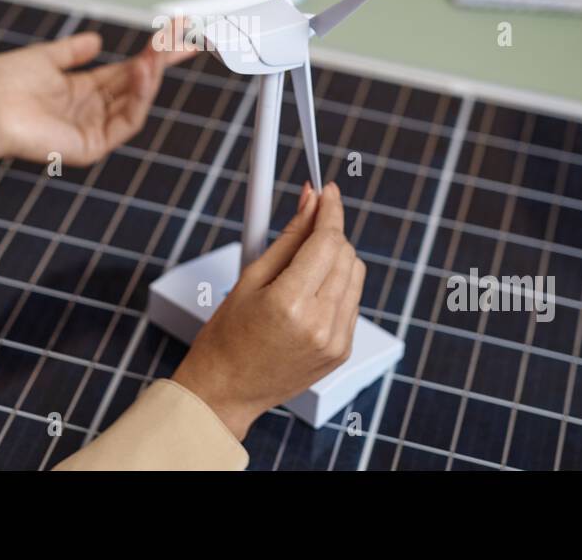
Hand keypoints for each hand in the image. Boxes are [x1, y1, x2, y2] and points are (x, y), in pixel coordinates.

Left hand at [0, 27, 193, 171]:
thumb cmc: (4, 84)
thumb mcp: (45, 57)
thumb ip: (73, 51)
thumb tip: (97, 40)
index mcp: (80, 90)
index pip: (124, 71)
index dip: (149, 54)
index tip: (173, 34)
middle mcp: (90, 110)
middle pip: (136, 85)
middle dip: (160, 63)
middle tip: (184, 41)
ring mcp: (93, 129)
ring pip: (135, 103)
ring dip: (151, 77)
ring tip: (158, 54)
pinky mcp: (92, 145)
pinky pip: (126, 121)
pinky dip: (139, 98)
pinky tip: (143, 73)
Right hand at [172, 183, 366, 439]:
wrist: (226, 390)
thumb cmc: (226, 337)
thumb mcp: (250, 278)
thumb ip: (288, 236)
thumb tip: (310, 202)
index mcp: (290, 303)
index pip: (326, 240)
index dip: (330, 210)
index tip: (327, 191)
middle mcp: (319, 324)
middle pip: (346, 254)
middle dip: (330, 232)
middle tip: (309, 223)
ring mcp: (335, 341)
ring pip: (355, 276)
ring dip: (336, 258)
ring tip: (304, 264)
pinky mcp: (342, 351)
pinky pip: (352, 302)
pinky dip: (337, 286)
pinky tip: (310, 291)